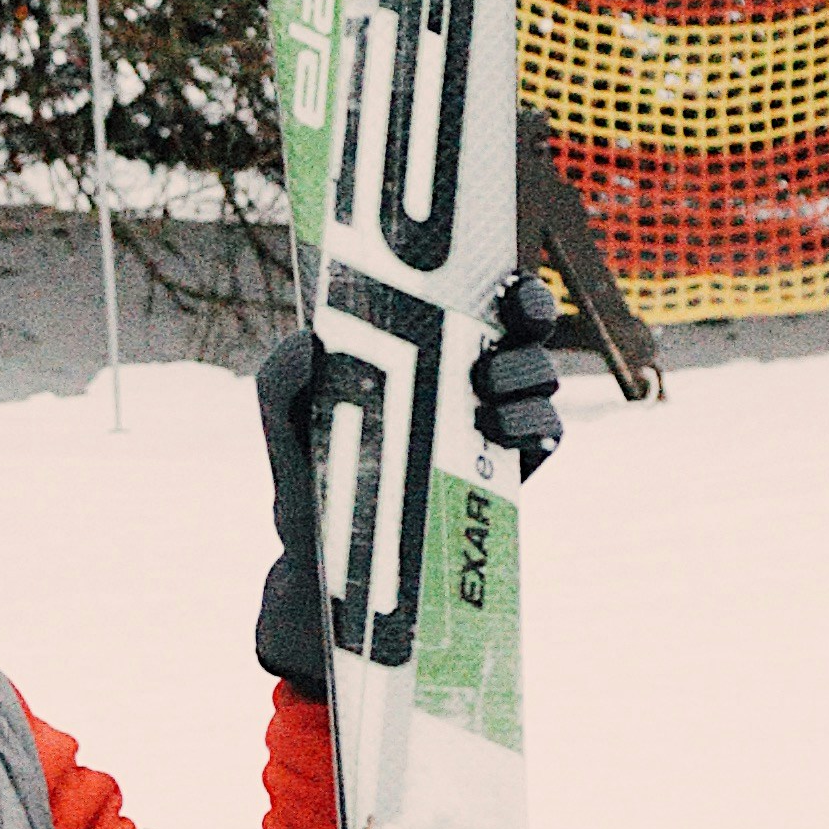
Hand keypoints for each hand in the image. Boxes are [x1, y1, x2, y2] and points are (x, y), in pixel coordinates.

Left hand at [259, 276, 565, 694]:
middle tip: (505, 326)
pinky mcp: (512, 469)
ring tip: (485, 394)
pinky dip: (530, 425)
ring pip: (541, 378)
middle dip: (530, 315)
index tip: (503, 280)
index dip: (503, 278)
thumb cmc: (309, 459)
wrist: (328, 550)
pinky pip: (545, 435)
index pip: (480, 293)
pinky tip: (498, 433)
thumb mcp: (283, 409)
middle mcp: (471, 370)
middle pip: (529, 325)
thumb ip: (283, 372)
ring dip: (522, 376)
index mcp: (427, 339)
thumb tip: (310, 347)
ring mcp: (498, 418)